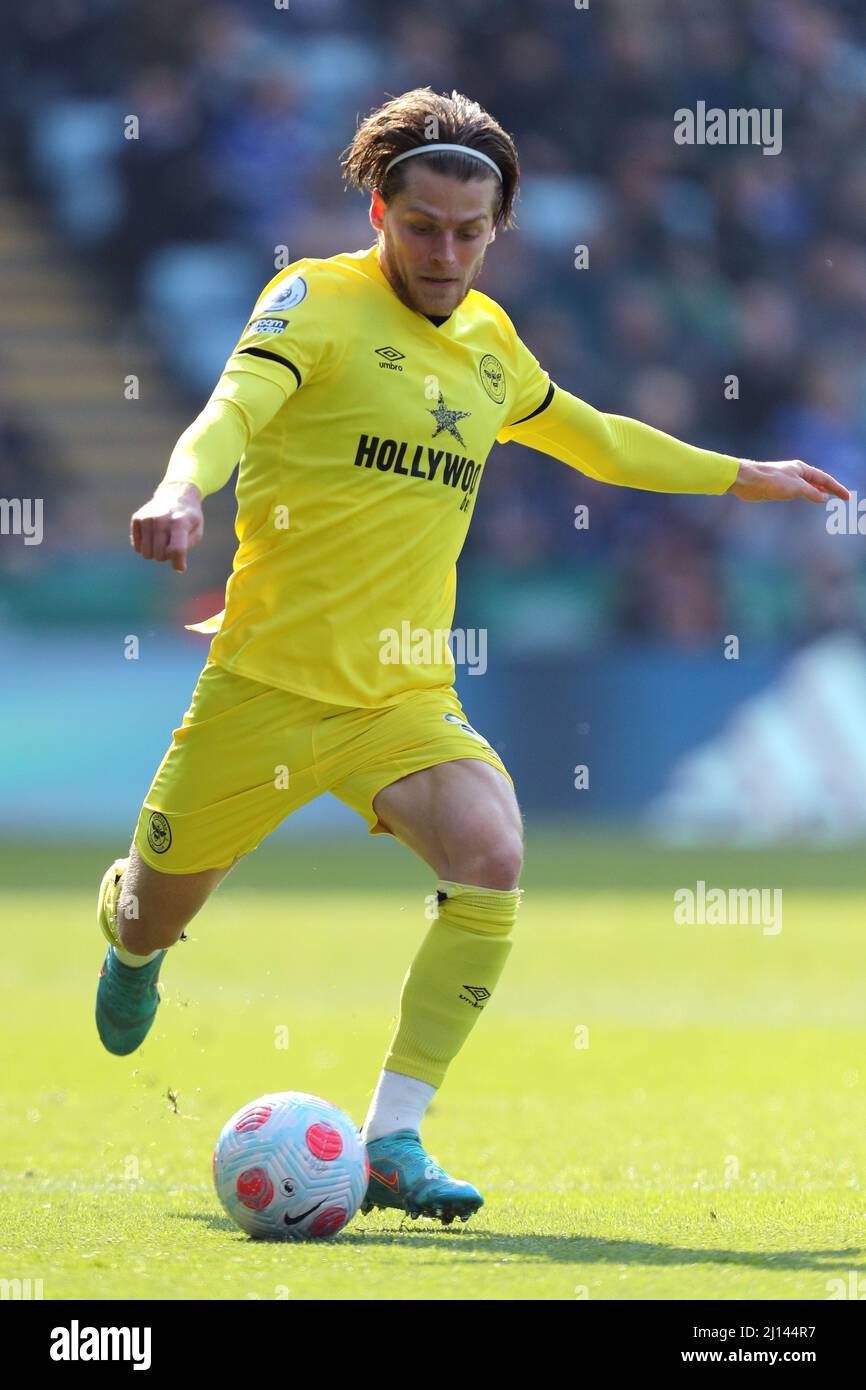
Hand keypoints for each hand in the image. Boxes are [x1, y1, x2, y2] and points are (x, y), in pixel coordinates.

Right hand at [130, 481, 203, 571]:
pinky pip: (137, 547)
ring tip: (163, 541)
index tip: (180, 568)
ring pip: (147, 553)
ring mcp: (147, 518)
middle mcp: (161, 519)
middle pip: (160, 555)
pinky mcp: (137, 519)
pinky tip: (153, 537)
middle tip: (172, 545)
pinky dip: (145, 546)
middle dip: (167, 556)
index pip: (176, 550)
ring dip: (155, 553)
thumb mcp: (196, 531)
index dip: (178, 564)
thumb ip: (186, 547)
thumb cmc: (189, 518)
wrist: (176, 494)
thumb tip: (178, 567)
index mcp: (180, 522)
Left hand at [728, 459, 848, 503]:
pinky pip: (798, 490)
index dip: (837, 488)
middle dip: (830, 488)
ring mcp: (788, 479)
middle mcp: (797, 472)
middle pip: (818, 481)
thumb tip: (824, 497)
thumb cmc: (771, 480)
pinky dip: (807, 494)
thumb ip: (811, 492)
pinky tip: (808, 497)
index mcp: (802, 469)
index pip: (825, 479)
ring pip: (808, 486)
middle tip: (842, 497)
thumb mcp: (795, 488)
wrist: (747, 480)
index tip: (847, 497)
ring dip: (819, 491)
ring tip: (828, 497)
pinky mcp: (779, 487)